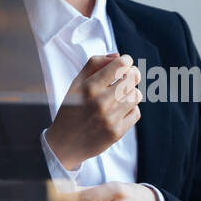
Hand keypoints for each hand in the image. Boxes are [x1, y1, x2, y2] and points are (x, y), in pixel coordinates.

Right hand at [44, 53, 142, 169]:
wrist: (64, 144)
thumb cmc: (71, 110)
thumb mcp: (75, 84)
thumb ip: (94, 65)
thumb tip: (118, 56)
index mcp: (89, 87)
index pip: (120, 66)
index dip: (126, 61)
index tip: (125, 63)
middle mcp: (100, 102)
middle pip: (132, 78)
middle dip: (132, 74)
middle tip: (128, 76)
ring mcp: (110, 119)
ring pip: (136, 95)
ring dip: (131, 92)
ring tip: (122, 95)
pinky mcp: (116, 133)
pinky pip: (136, 113)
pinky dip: (130, 109)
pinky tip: (120, 110)